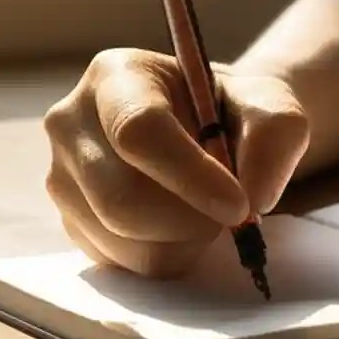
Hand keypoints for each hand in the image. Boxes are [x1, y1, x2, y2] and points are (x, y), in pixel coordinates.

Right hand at [42, 49, 309, 277]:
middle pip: (121, 197)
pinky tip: (182, 224)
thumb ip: (275, 135)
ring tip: (207, 210)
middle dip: (191, 219)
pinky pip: (122, 262)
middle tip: (232, 212)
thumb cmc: (232, 112)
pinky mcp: (72, 223)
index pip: (138, 131)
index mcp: (116, 76)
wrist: (207, 133)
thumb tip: (254, 197)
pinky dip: (169, 255)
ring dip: (185, 240)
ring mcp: (62, 177)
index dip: (190, 176)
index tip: (239, 205)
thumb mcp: (270, 105)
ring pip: (123, 238)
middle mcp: (72, 123)